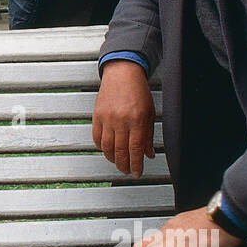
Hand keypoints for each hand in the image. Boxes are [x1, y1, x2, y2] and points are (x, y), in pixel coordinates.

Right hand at [93, 60, 154, 177]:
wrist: (122, 73)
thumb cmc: (138, 91)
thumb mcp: (149, 113)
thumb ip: (148, 135)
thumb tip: (148, 154)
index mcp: (137, 120)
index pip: (135, 149)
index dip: (136, 164)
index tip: (137, 173)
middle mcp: (121, 120)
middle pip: (120, 151)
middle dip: (124, 165)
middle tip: (127, 171)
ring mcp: (107, 118)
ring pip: (107, 147)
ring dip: (112, 159)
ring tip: (118, 163)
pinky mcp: (97, 115)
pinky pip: (97, 137)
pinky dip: (102, 147)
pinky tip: (107, 150)